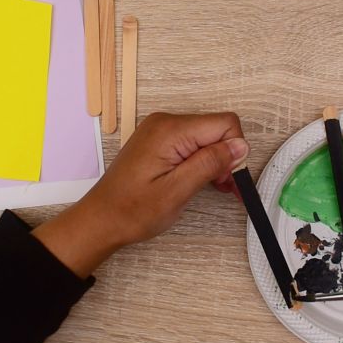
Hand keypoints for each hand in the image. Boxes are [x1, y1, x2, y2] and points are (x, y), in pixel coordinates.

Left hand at [33, 112, 247, 277]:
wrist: (102, 220)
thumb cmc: (132, 210)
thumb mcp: (177, 191)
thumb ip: (210, 163)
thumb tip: (240, 145)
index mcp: (170, 130)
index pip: (225, 124)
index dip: (235, 151)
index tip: (229, 178)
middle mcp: (165, 122)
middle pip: (217, 129)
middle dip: (227, 158)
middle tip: (226, 189)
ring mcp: (161, 130)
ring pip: (207, 137)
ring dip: (216, 162)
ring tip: (215, 189)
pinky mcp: (159, 141)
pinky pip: (192, 143)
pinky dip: (202, 161)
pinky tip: (202, 181)